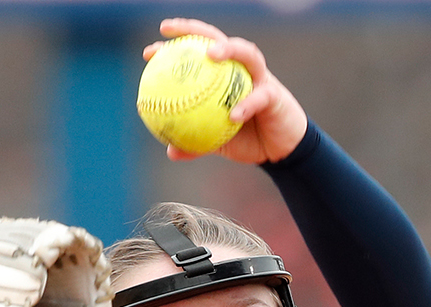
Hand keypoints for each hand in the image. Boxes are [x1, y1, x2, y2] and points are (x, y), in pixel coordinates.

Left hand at [145, 18, 307, 164]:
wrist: (280, 150)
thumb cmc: (247, 138)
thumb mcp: (217, 142)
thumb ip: (195, 144)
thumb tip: (171, 152)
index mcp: (222, 76)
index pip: (196, 53)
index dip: (173, 48)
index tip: (150, 53)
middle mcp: (240, 69)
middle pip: (216, 38)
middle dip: (192, 29)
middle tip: (168, 30)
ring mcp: (259, 77)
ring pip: (246, 53)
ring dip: (229, 48)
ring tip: (210, 54)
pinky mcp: (274, 94)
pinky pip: (259, 96)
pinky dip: (246, 105)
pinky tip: (233, 114)